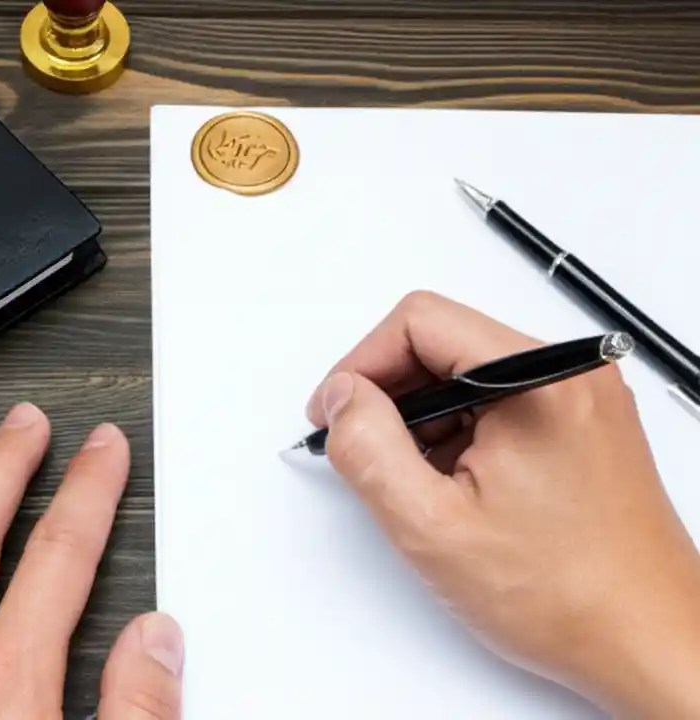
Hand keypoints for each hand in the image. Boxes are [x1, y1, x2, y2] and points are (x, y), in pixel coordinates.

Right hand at [306, 291, 699, 717]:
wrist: (647, 643)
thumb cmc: (565, 595)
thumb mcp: (431, 525)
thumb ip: (368, 447)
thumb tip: (340, 396)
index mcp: (539, 380)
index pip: (420, 322)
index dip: (362, 365)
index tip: (337, 413)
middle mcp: (570, 374)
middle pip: (445, 342)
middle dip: (392, 396)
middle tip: (368, 456)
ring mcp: (582, 398)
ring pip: (470, 374)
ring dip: (427, 420)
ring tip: (422, 486)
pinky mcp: (584, 425)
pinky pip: (501, 402)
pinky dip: (462, 435)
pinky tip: (456, 488)